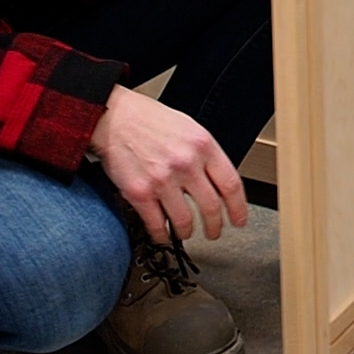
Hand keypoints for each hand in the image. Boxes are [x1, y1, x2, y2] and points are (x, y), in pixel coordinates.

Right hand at [89, 85, 247, 242]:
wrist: (114, 118)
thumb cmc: (150, 121)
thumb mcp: (189, 128)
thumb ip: (205, 155)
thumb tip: (218, 183)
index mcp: (203, 145)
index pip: (231, 184)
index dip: (238, 208)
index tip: (239, 220)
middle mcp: (186, 163)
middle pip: (211, 207)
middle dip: (215, 226)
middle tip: (214, 232)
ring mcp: (162, 180)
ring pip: (185, 221)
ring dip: (187, 232)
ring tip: (186, 232)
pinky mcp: (139, 193)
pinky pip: (156, 224)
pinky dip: (162, 235)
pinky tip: (163, 234)